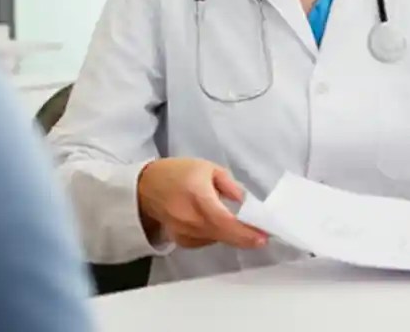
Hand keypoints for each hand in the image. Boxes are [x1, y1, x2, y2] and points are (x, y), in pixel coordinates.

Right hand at [136, 158, 267, 249]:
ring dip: (232, 235)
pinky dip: (217, 235)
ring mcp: (184, 233)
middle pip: (223, 235)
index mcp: (198, 198)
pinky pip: (207, 241)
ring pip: (217, 239)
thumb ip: (229, 185)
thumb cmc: (178, 174)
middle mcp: (190, 220)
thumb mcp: (207, 168)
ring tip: (242, 226)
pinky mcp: (182, 241)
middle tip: (262, 237)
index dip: (245, 232)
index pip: (224, 221)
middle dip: (245, 238)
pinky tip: (219, 225)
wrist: (146, 188)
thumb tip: (245, 200)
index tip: (263, 236)